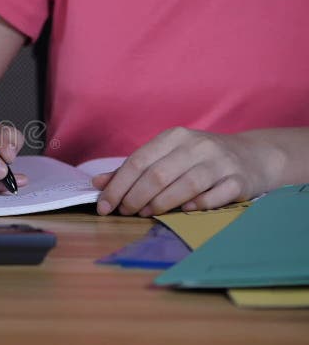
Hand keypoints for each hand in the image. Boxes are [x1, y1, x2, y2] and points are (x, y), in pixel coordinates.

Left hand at [91, 127, 279, 216]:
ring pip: (185, 184)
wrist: (253, 156)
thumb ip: (133, 171)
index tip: (104, 205)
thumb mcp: (167, 157)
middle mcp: (197, 146)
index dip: (118, 185)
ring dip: (161, 203)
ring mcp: (220, 162)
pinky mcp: (239, 180)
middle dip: (135, 196)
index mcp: (174, 137)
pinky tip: (183, 212)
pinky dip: (196, 205)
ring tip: (146, 213)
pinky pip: (215, 196)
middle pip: (158, 174)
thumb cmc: (199, 159)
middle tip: (125, 212)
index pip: (139, 161)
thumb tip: (97, 184)